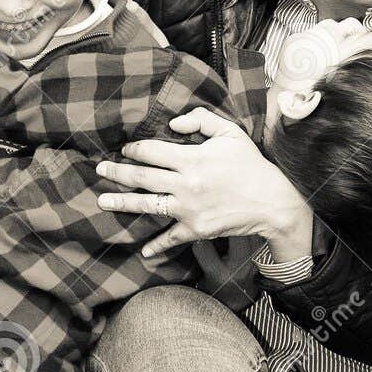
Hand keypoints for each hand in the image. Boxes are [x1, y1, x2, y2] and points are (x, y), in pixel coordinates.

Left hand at [95, 107, 314, 258]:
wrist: (272, 201)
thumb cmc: (251, 164)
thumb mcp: (230, 133)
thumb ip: (201, 120)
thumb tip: (172, 124)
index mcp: (191, 159)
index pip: (152, 151)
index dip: (135, 149)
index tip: (126, 149)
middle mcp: (185, 184)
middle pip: (141, 177)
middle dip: (117, 173)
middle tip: (99, 170)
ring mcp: (187, 209)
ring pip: (147, 205)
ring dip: (122, 203)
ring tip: (102, 202)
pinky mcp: (195, 229)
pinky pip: (170, 238)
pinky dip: (156, 245)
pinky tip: (143, 251)